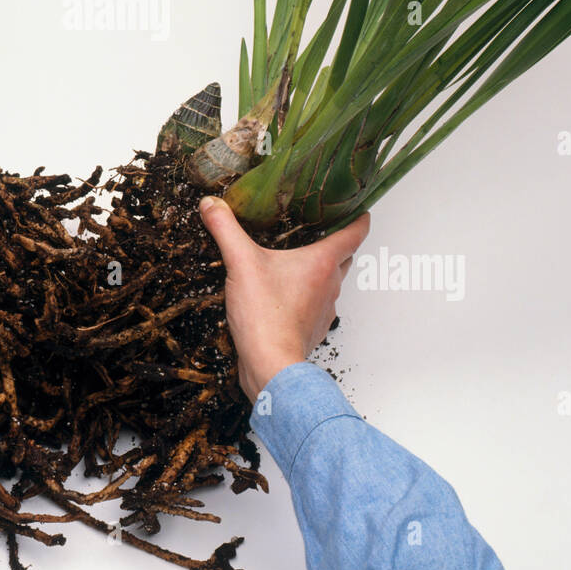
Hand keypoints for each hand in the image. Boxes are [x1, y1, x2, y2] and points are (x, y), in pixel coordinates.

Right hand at [199, 197, 370, 401]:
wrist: (271, 365)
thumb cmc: (266, 317)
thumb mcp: (240, 263)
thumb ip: (225, 229)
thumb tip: (210, 204)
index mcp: (322, 262)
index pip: (355, 233)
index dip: (359, 218)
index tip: (360, 208)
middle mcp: (331, 285)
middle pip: (344, 257)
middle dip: (337, 243)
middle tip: (321, 229)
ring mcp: (325, 309)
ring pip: (330, 282)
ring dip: (319, 271)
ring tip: (296, 260)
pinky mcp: (313, 328)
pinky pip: (316, 305)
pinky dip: (306, 296)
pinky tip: (284, 294)